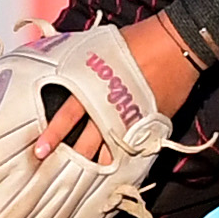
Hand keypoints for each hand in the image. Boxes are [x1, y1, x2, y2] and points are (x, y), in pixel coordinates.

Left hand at [35, 10, 200, 161]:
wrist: (176, 44)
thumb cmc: (138, 41)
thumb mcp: (97, 46)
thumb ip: (79, 63)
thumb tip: (60, 71)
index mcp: (94, 86)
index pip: (67, 115)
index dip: (53, 133)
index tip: (41, 149)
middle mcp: (111, 106)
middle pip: (87, 138)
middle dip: (72, 157)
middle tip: (58, 171)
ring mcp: (133, 117)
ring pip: (111, 146)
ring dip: (99, 161)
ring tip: (88, 176)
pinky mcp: (153, 122)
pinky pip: (136, 144)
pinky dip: (126, 154)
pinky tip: (119, 165)